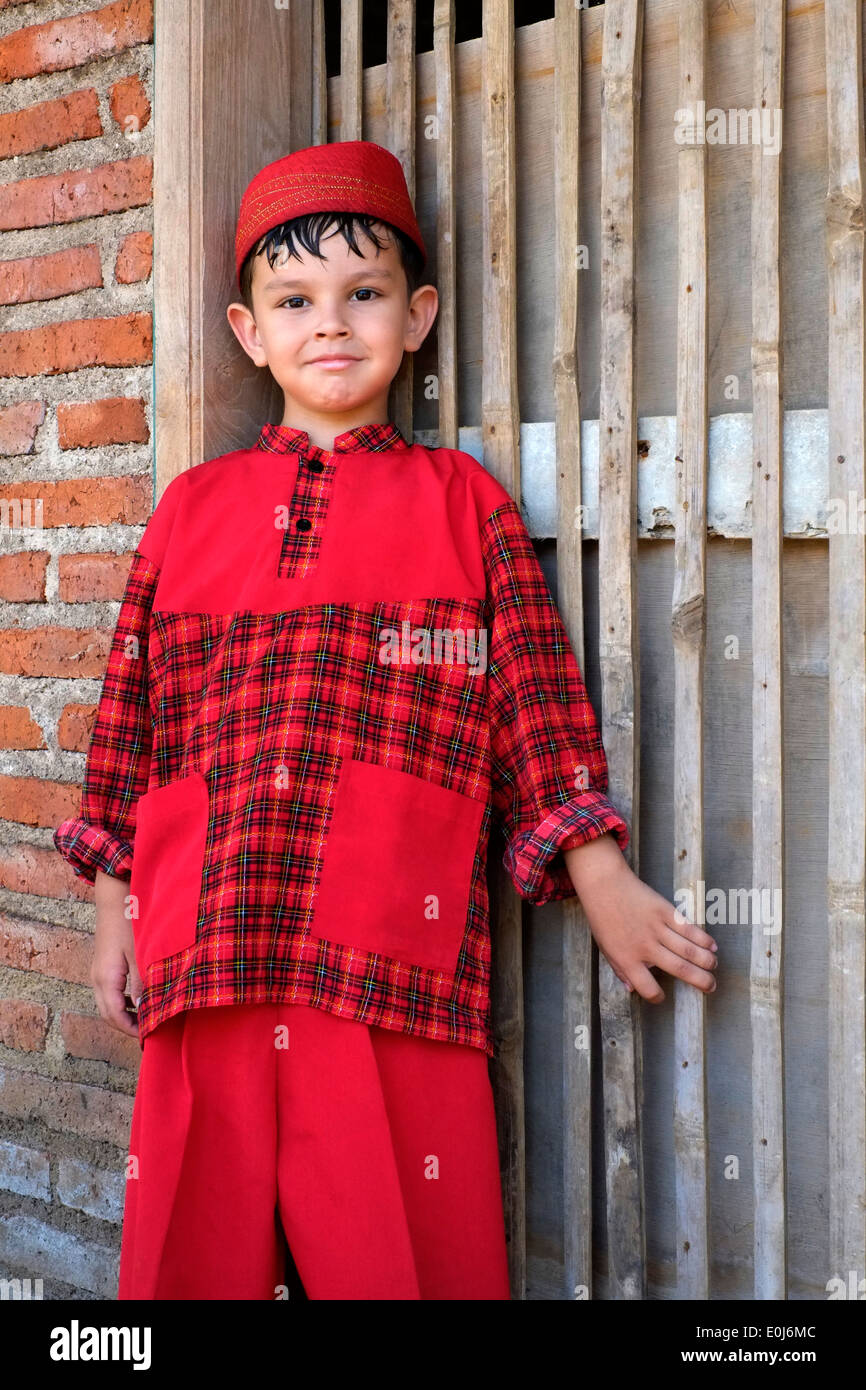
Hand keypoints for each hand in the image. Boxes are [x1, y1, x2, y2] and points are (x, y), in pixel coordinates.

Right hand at [91, 870, 142, 1037]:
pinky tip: (140, 1000)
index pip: (116, 1016)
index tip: (149, 1038)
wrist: (115, 898)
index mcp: (106, 979)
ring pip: (108, 1004)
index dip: (131, 1030)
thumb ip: (142, 983)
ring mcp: (99, 972)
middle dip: (127, 1027)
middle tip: (149, 1033)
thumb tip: (145, 1010)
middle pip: (109, 1014)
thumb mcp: (140, 955)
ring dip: (125, 1015)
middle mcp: (98, 979)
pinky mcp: (103, 966)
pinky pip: (110, 993)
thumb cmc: (129, 923)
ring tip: (147, 1019)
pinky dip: (123, 1002)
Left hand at [562, 833, 717, 1001]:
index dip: (657, 997)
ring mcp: (656, 928)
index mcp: (626, 959)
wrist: (604, 884)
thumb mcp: (604, 948)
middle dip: (700, 980)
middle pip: (680, 969)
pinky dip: (703, 938)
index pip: (647, 987)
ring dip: (706, 960)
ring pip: (689, 950)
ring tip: (714, 967)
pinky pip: (688, 928)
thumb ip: (619, 970)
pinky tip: (712, 946)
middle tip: (711, 987)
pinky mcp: (664, 911)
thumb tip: (631, 988)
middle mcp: (644, 947)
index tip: (662, 997)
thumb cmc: (602, 917)